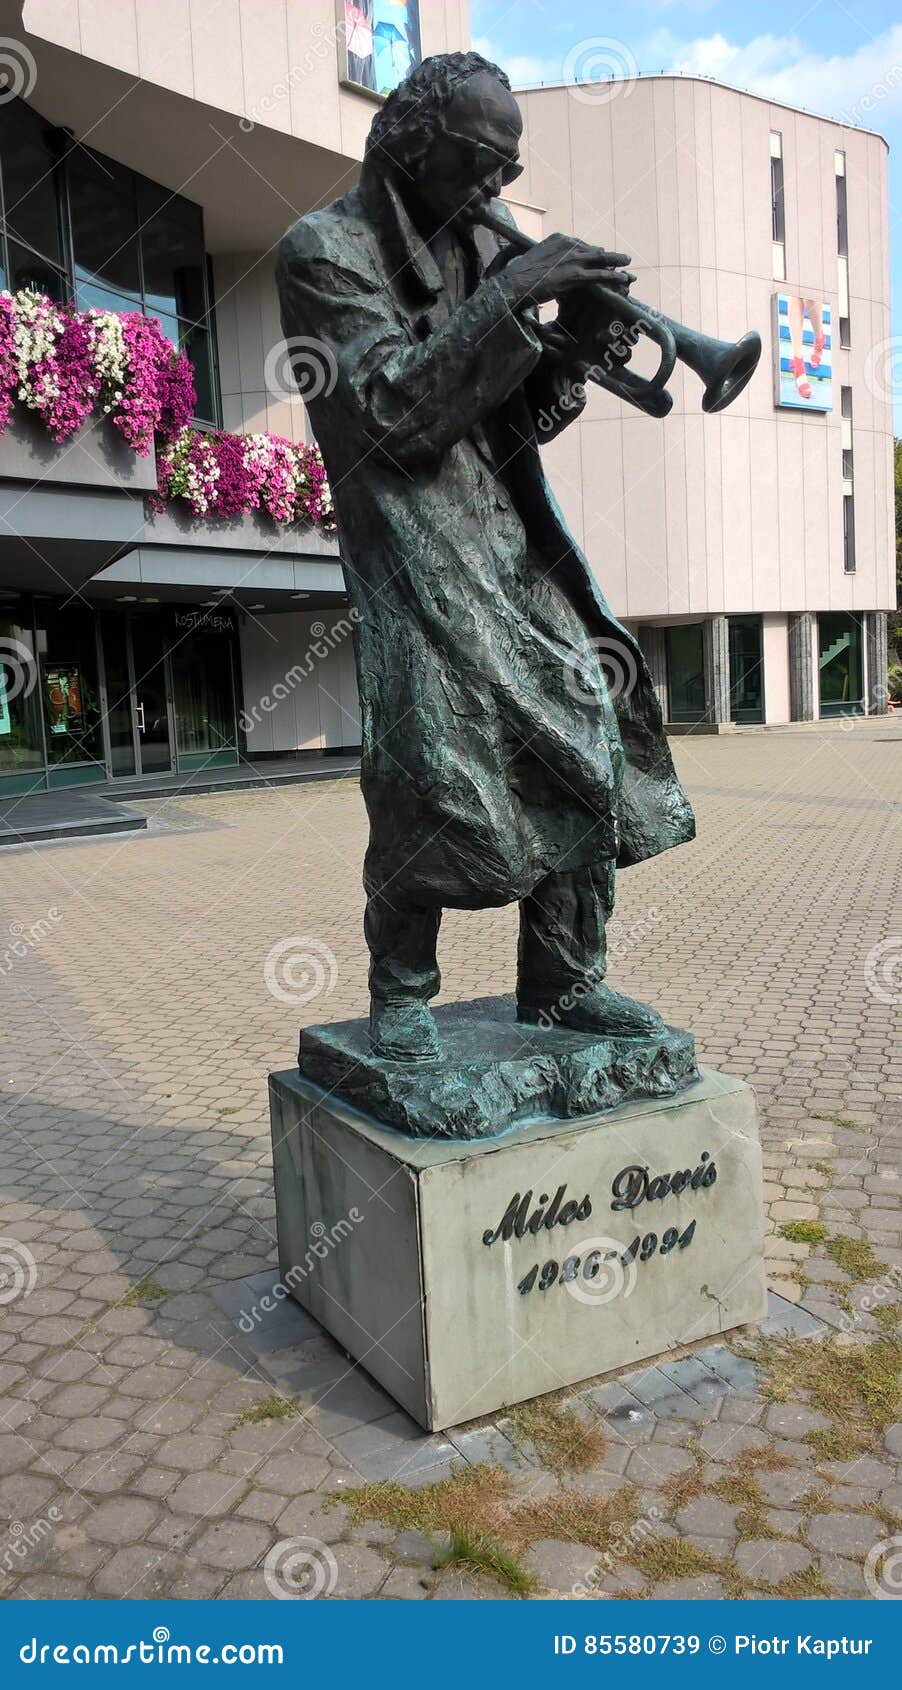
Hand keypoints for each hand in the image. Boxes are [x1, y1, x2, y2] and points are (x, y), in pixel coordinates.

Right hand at [496, 232, 631, 308]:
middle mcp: (568, 244)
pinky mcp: (575, 275)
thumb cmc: (519, 276)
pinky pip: (600, 274)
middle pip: (592, 250)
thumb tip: (551, 268)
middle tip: (620, 258)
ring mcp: (573, 259)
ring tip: (627, 263)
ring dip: (616, 261)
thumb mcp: (535, 260)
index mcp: (558, 239)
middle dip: (607, 255)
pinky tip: (623, 278)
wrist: (514, 284)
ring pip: (601, 259)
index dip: (591, 252)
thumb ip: (547, 259)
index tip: (599, 256)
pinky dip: (613, 276)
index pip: (580, 245)